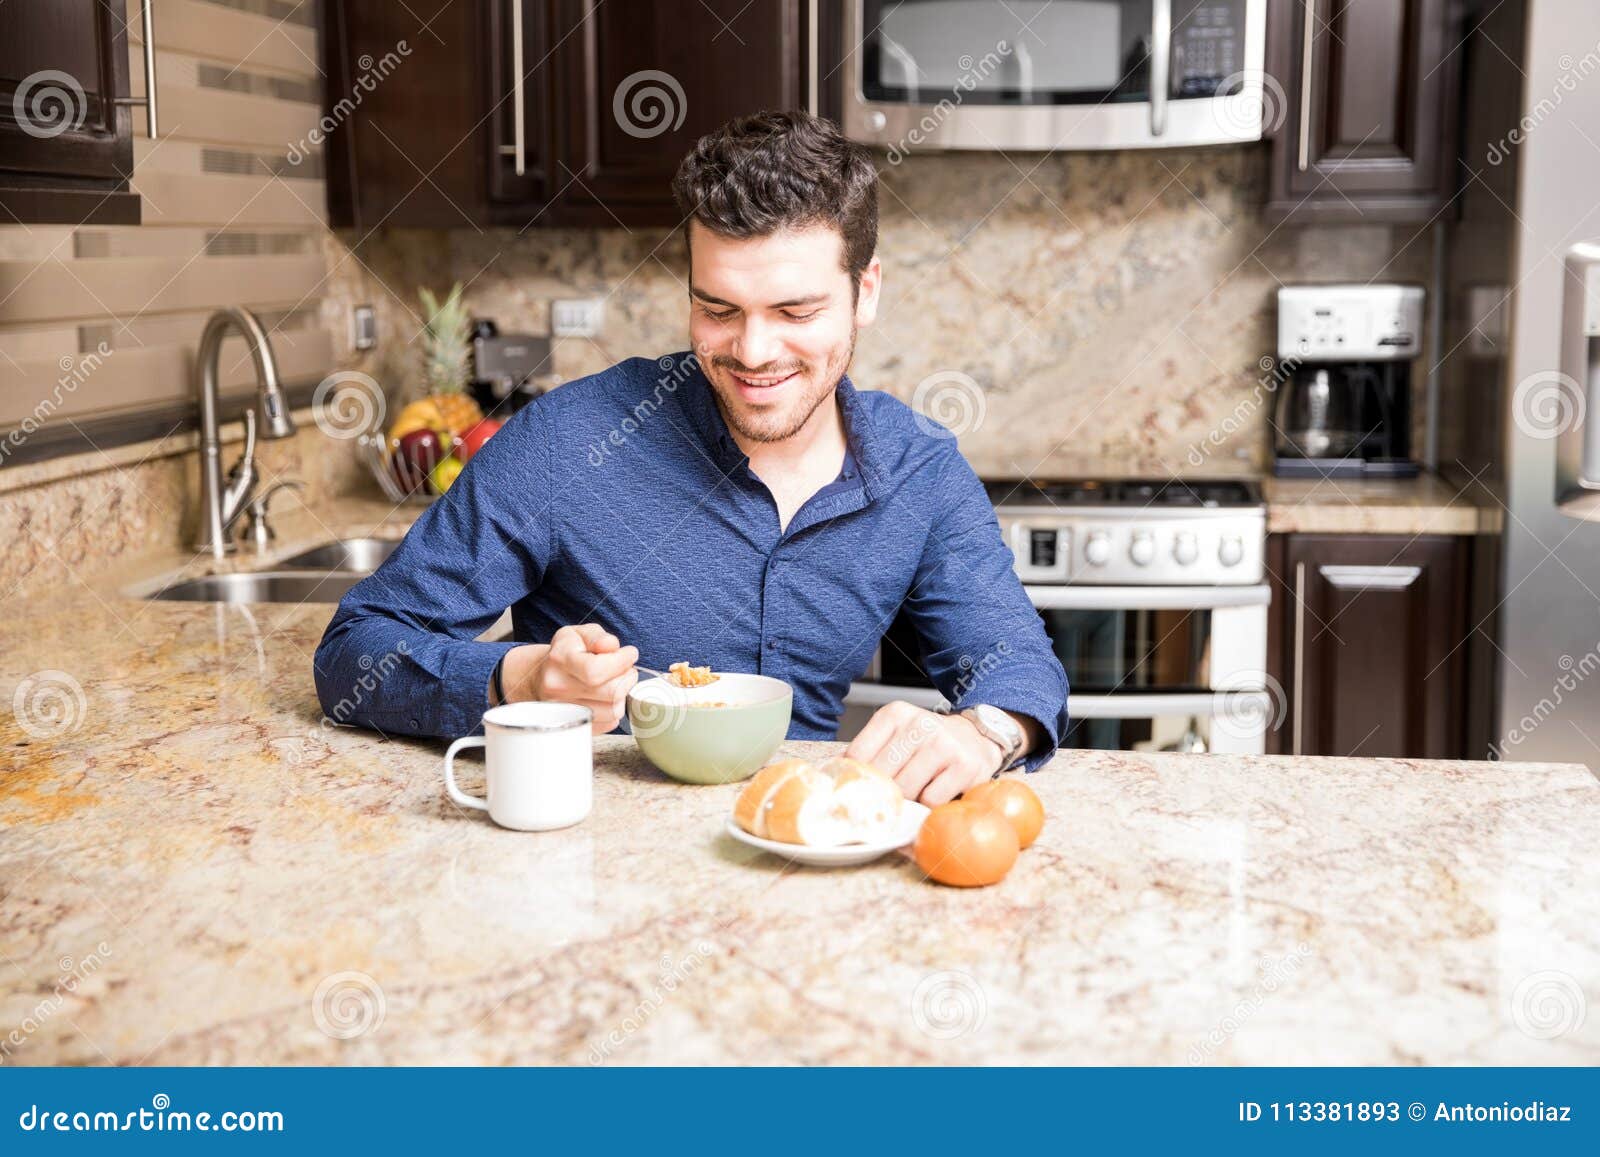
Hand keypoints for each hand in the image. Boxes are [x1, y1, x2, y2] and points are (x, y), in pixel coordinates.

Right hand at [500, 624, 637, 733]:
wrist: (537, 678)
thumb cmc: (564, 654)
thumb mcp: (577, 634)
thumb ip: (597, 636)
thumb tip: (611, 646)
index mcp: (559, 660)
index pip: (596, 669)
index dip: (621, 662)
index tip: (630, 653)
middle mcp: (558, 687)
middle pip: (611, 692)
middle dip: (628, 677)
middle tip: (627, 669)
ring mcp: (564, 711)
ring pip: (613, 711)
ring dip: (623, 695)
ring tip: (617, 682)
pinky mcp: (574, 725)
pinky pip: (609, 724)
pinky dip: (614, 709)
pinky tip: (608, 697)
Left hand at [843, 700, 1003, 804]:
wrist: (975, 740)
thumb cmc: (927, 743)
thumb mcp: (895, 736)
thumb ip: (867, 752)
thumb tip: (831, 772)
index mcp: (895, 715)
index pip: (858, 754)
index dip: (856, 779)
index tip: (858, 790)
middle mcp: (920, 725)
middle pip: (882, 775)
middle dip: (882, 793)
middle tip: (886, 799)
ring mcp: (944, 745)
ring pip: (907, 790)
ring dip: (907, 801)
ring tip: (914, 792)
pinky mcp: (965, 767)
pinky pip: (932, 801)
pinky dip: (929, 806)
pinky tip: (935, 793)